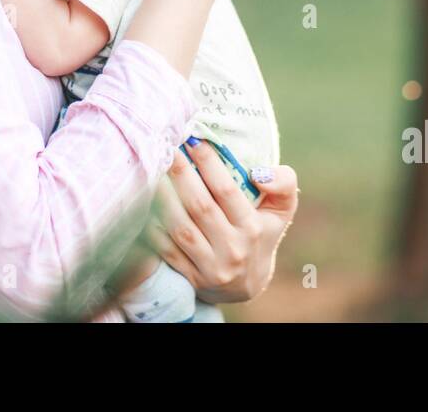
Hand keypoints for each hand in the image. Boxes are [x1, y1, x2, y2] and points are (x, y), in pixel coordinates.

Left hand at [145, 140, 297, 302]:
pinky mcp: (190, 277)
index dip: (209, 164)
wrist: (246, 286)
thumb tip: (259, 173)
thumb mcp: (281, 210)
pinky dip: (153, 229)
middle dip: (182, 174)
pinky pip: (166, 251)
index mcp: (253, 228)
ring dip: (163, 198)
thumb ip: (282, 184)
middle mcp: (232, 249)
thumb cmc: (262, 234)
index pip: (227, 191)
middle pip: (200, 207)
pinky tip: (145, 205)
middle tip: (168, 148)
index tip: (194, 140)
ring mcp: (210, 267)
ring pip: (181, 228)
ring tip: (153, 171)